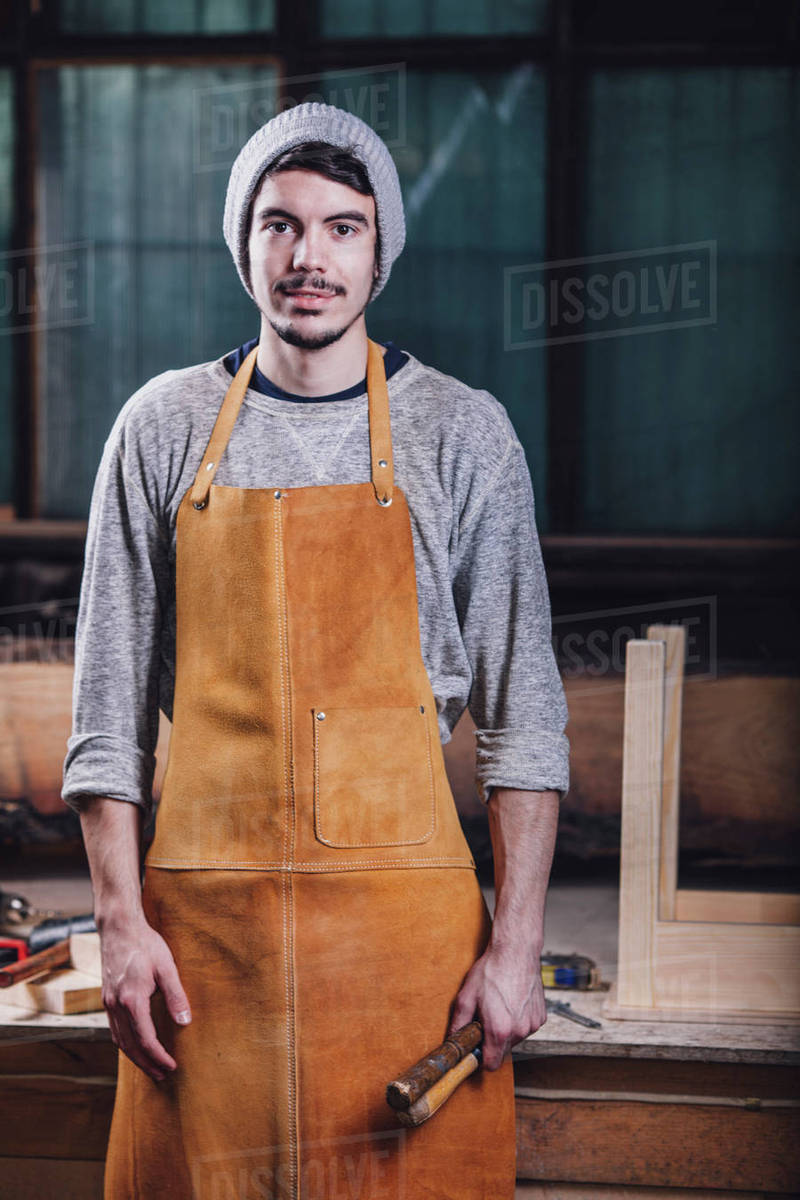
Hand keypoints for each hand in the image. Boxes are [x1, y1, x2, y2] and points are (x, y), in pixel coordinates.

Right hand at [100, 916, 191, 1082]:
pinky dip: (125, 1043)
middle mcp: (116, 1005)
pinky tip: (135, 1045)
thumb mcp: (167, 966)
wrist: (118, 927)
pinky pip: (114, 1029)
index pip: (145, 1039)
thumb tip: (185, 1022)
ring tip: (150, 1067)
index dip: (158, 1056)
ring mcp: (108, 1002)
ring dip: (134, 1056)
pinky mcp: (106, 998)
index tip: (172, 1066)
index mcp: (132, 1000)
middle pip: (130, 1045)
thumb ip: (176, 995)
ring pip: (119, 1040)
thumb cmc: (145, 944)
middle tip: (162, 1075)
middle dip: (146, 1063)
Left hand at [447, 945, 545, 1069]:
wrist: (516, 951)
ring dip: (507, 1029)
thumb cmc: (492, 970)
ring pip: (515, 1038)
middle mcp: (519, 1031)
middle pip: (503, 1051)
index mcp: (499, 1030)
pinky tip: (512, 1002)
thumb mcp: (466, 996)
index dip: (481, 1058)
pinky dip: (519, 1020)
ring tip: (500, 1006)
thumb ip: (458, 1023)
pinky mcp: (541, 1017)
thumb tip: (452, 1039)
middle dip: (493, 1039)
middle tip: (486, 1017)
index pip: (491, 1064)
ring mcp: (532, 1024)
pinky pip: (526, 1027)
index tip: (477, 1049)